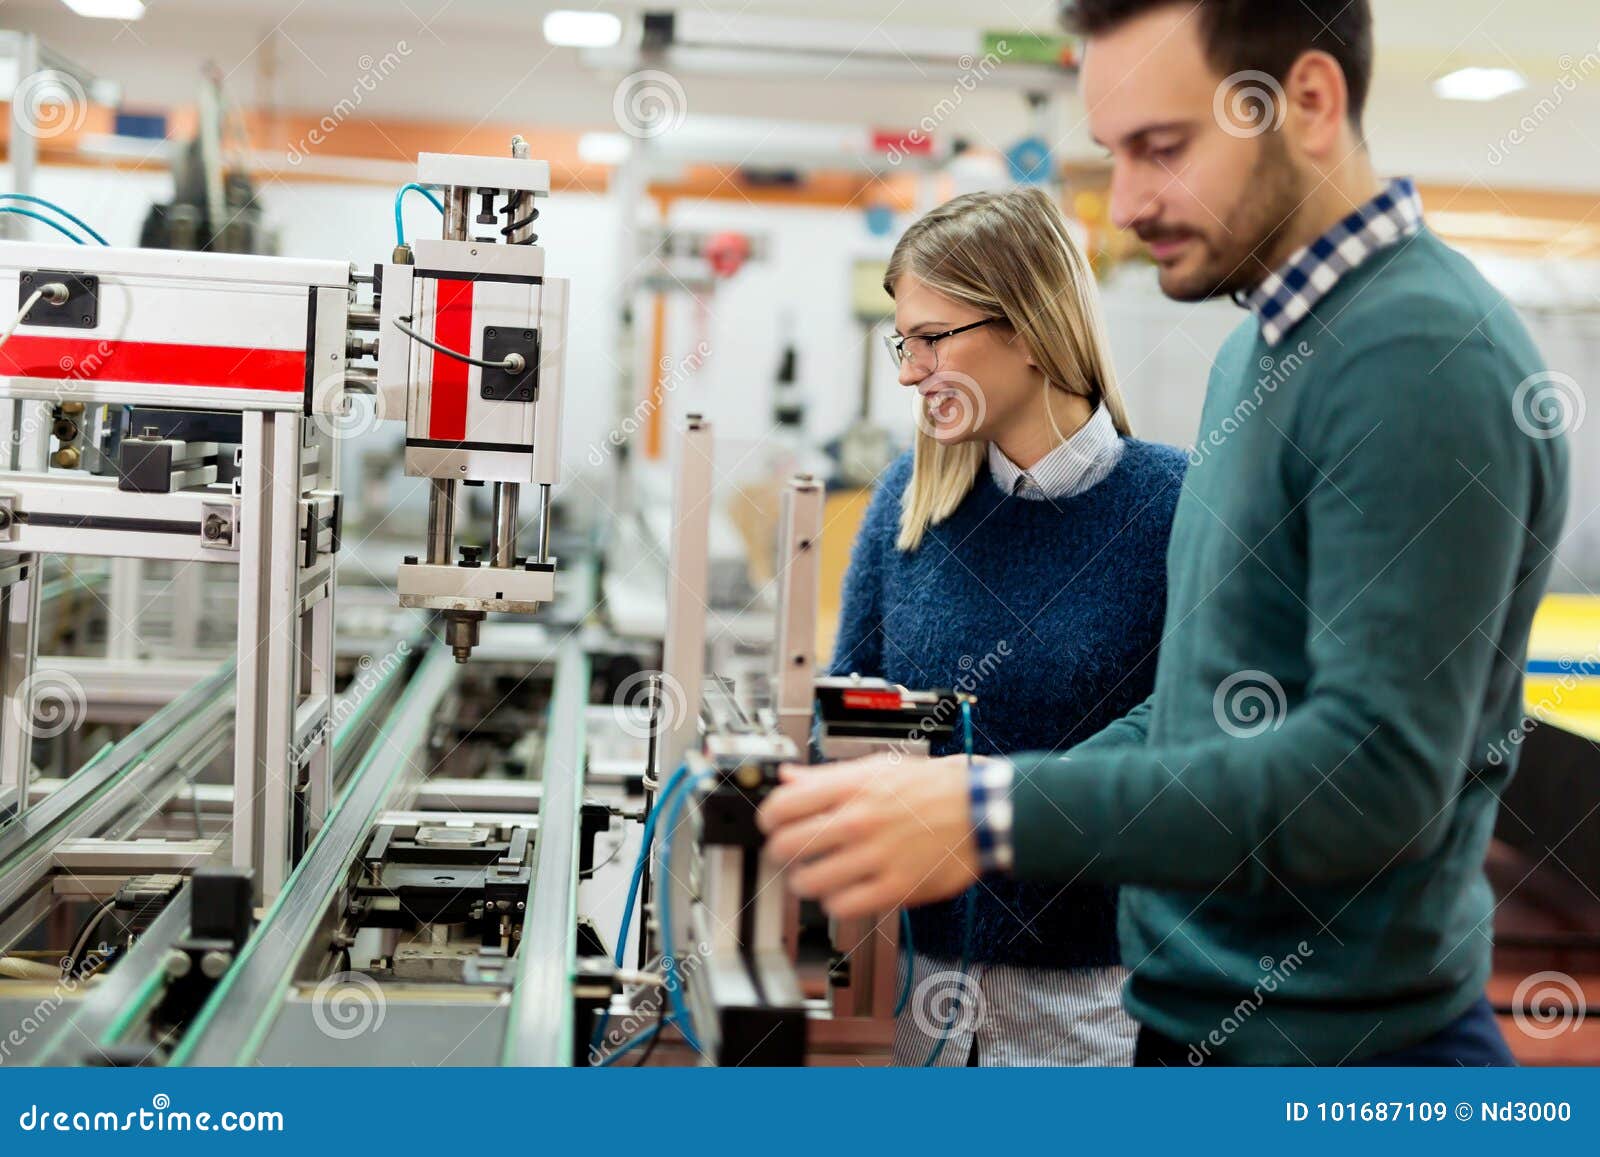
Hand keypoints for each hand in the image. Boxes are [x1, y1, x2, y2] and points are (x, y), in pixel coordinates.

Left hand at [755, 753, 979, 917]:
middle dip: (779, 853)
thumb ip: (828, 776)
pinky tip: (841, 893)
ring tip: (811, 877)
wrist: (980, 812)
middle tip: (787, 854)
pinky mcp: (894, 887)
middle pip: (786, 845)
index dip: (767, 819)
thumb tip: (789, 777)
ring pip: (808, 880)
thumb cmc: (931, 789)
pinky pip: (841, 906)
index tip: (770, 826)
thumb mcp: (877, 768)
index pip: (782, 805)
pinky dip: (834, 902)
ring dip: (803, 882)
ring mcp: (875, 855)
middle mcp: (859, 820)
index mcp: (852, 787)